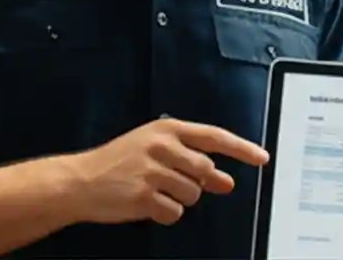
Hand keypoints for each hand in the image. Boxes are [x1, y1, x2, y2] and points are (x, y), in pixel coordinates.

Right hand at [66, 117, 268, 226]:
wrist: (80, 180)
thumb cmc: (119, 163)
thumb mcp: (154, 149)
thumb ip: (191, 160)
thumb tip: (225, 181)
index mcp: (167, 129)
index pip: (215, 137)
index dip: (242, 148)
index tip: (262, 158)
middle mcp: (162, 146)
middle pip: (206, 170)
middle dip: (197, 182)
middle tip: (173, 183)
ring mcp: (153, 171)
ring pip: (193, 194)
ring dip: (178, 199)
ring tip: (152, 190)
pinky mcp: (144, 196)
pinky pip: (175, 213)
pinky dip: (164, 214)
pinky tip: (145, 204)